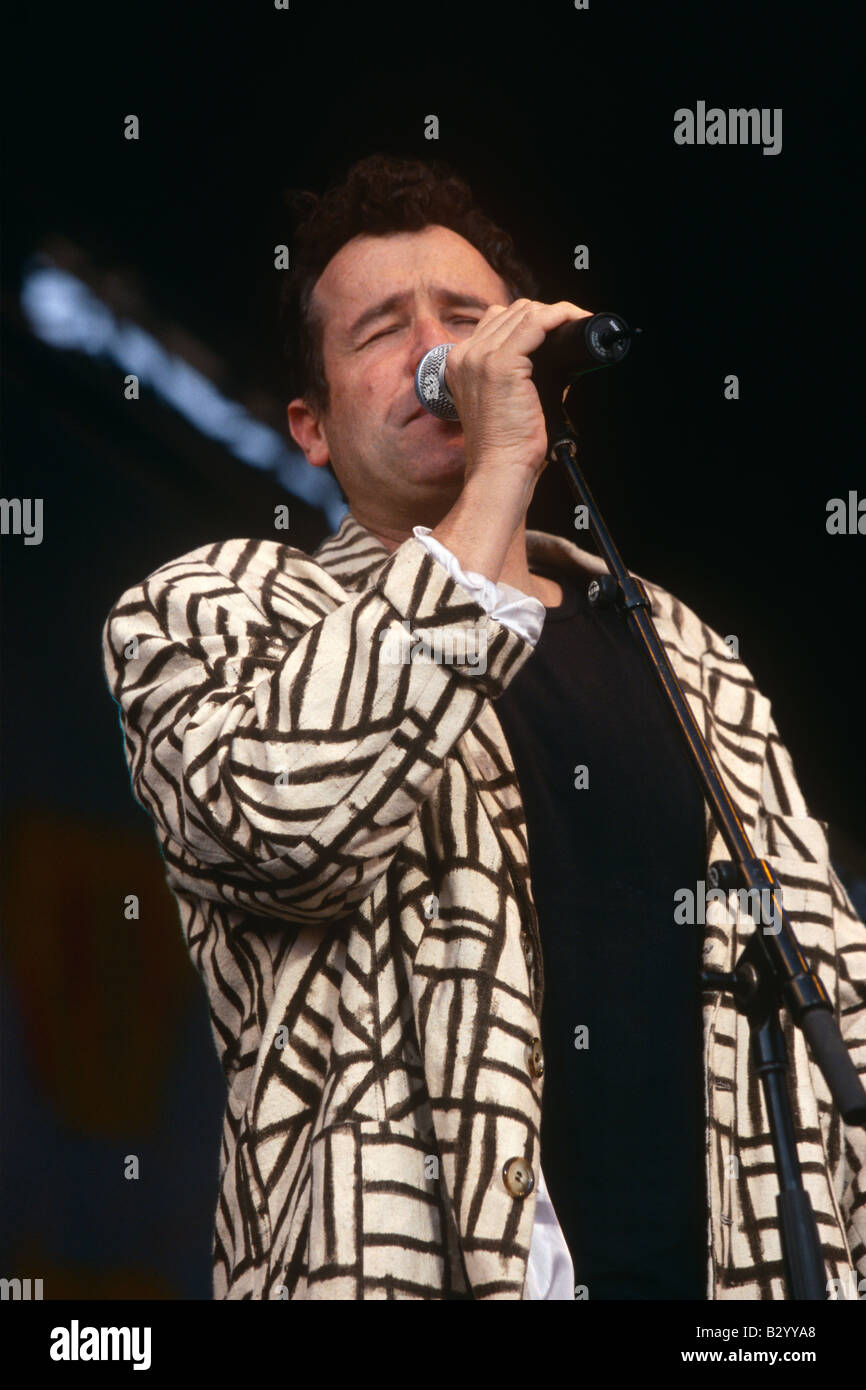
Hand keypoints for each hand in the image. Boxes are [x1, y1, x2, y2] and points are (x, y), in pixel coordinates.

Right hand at [443, 298, 592, 479]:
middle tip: (573, 326)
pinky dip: (559, 317)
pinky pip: (536, 324)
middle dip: (547, 314)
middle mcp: (465, 355)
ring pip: (525, 312)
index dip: (532, 319)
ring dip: (556, 313)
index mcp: (462, 363)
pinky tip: (573, 321)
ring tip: (576, 324)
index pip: (498, 320)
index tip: (559, 328)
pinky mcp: (500, 365)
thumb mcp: (508, 400)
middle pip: (512, 311)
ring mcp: (480, 358)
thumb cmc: (507, 445)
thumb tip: (561, 361)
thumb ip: (525, 375)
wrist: (499, 470)